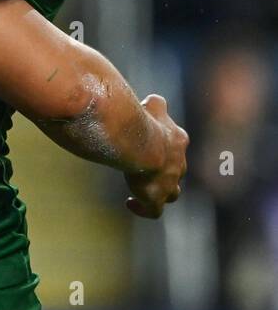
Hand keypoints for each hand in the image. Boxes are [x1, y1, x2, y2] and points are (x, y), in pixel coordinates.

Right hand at [125, 94, 187, 217]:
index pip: (176, 143)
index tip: (149, 145)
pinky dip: (143, 208)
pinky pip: (153, 210)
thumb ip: (155, 105)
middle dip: (166, 171)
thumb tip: (152, 100)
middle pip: (177, 170)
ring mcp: (168, 183)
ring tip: (144, 190)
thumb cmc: (143, 122)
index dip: (164, 145)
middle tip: (147, 169)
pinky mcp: (155, 198)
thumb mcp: (151, 107)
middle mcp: (178, 163)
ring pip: (172, 193)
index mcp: (177, 139)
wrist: (141, 143)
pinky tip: (131, 203)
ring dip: (161, 192)